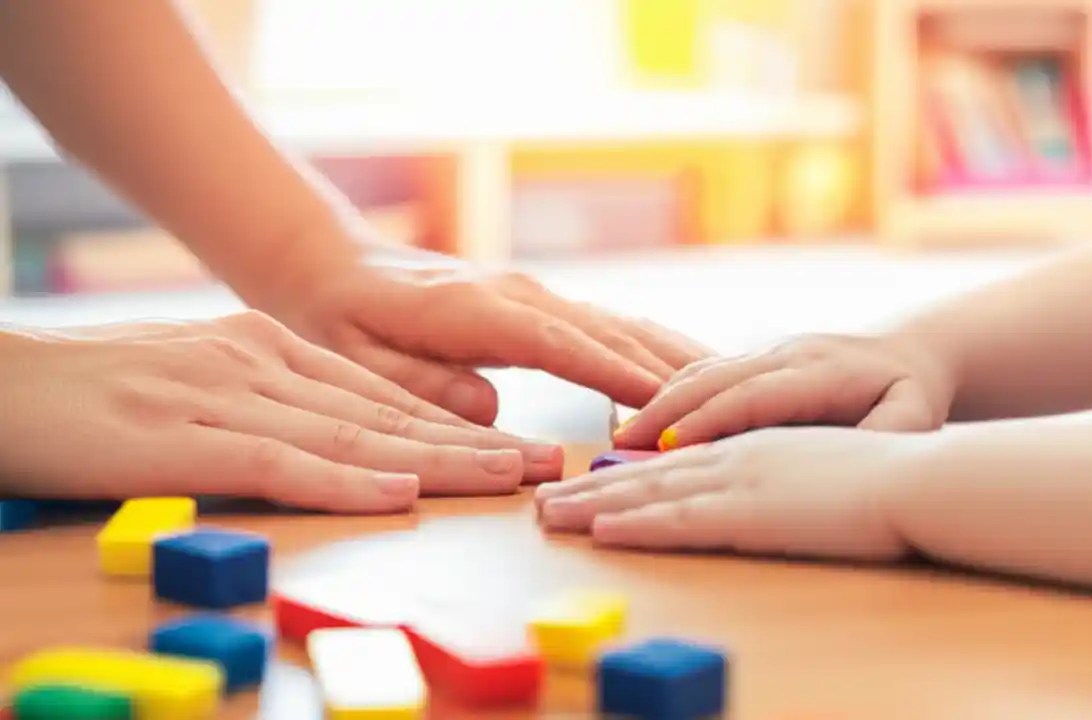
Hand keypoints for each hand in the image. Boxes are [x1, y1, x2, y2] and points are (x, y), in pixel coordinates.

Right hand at [0, 311, 565, 512]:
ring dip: (438, 461)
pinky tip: (398, 495)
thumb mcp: (198, 378)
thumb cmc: (94, 391)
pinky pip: (277, 462)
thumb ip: (268, 400)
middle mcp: (260, 362)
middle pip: (386, 412)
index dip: (454, 424)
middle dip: (472, 442)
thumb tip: (340, 433)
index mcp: (267, 348)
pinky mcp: (179, 436)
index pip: (380, 396)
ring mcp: (222, 395)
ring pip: (352, 434)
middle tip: (545, 461)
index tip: (514, 447)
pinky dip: (344, 481)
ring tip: (507, 477)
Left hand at [271, 259, 710, 425]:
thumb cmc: (346, 320)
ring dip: (676, 357)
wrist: (340, 268)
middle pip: (610, 331)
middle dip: (670, 370)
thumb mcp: (364, 361)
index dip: (613, 373)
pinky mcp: (546, 307)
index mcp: (476, 308)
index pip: (560, 345)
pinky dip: (655, 350)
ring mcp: (538, 297)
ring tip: (739, 388)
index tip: (665, 402)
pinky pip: (611, 329)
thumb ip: (424, 384)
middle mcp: (520, 295)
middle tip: (733, 405)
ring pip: (622, 326)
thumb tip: (490, 413)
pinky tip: (694, 371)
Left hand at [535, 428, 919, 559]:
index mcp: (752, 446)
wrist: (921, 474)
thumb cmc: (884, 478)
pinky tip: (603, 532)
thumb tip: (756, 488)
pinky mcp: (754, 511)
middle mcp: (735, 456)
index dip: (626, 475)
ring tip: (551, 517)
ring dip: (596, 506)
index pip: (676, 462)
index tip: (586, 486)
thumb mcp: (819, 469)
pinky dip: (638, 525)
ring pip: (651, 493)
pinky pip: (683, 519)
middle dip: (591, 490)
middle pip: (648, 474)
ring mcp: (740, 481)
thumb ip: (781, 474)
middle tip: (543, 502)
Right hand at [613, 333, 953, 450]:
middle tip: (621, 441)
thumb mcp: (915, 418)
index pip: (755, 395)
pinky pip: (705, 373)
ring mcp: (768, 351)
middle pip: (713, 377)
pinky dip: (669, 393)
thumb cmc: (913, 395)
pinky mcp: (757, 359)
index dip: (710, 419)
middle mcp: (786, 354)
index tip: (671, 445)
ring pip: (701, 371)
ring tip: (618, 435)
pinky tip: (640, 420)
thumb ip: (883, 437)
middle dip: (663, 408)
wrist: (913, 352)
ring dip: (657, 400)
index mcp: (820, 370)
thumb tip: (848, 459)